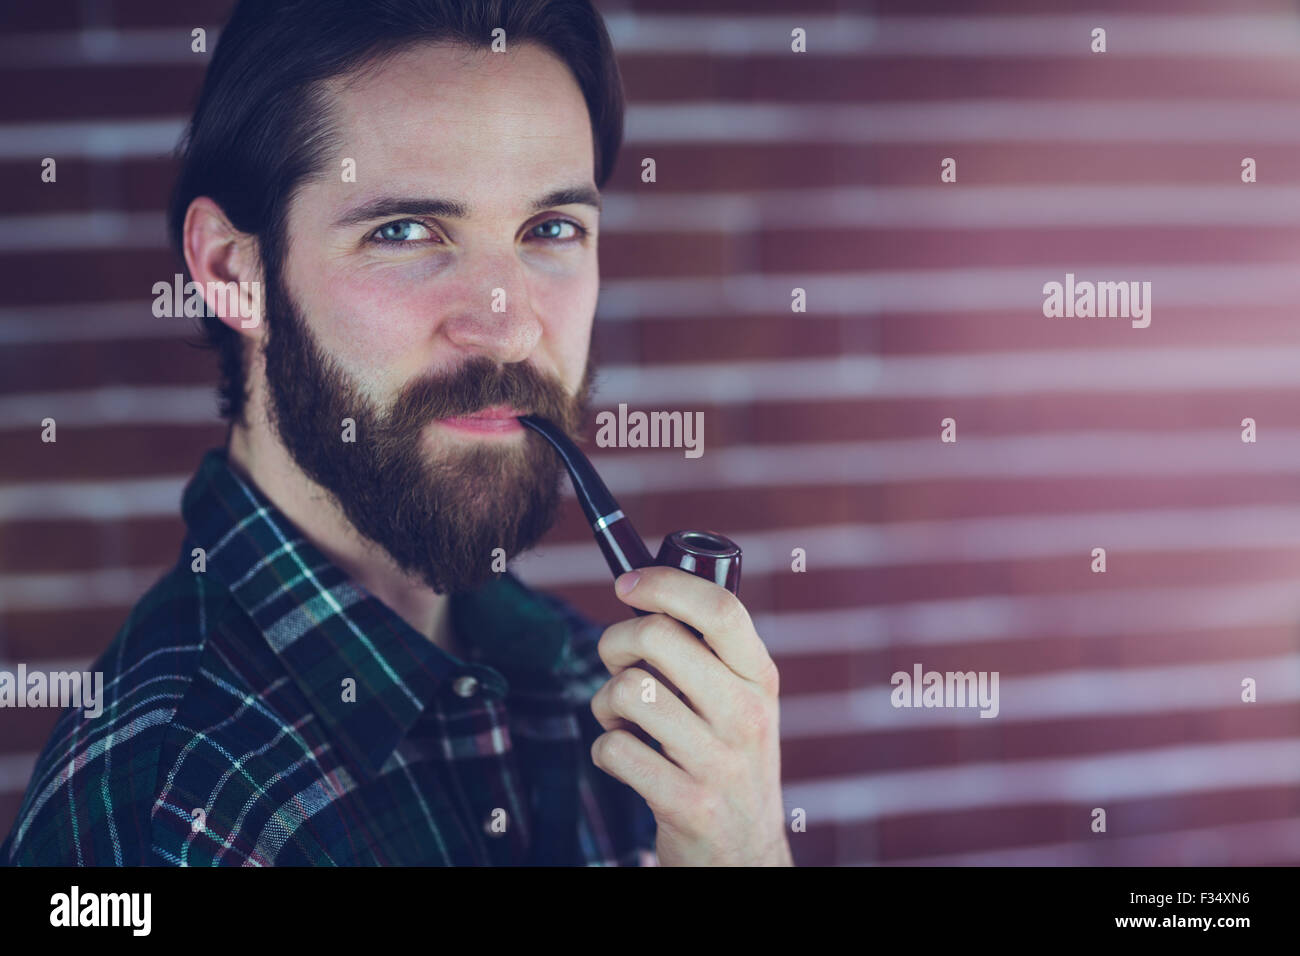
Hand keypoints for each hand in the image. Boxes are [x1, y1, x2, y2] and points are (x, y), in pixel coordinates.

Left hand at [588, 566, 792, 865]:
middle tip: (617, 664)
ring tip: (622, 719)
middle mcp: (747, 714)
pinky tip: (626, 755)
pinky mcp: (689, 804)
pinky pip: (615, 750)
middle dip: (614, 643)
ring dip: (605, 702)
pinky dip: (605, 748)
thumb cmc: (726, 759)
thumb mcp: (740, 701)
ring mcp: (720, 762)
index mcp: (760, 676)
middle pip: (656, 637)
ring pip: (628, 691)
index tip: (626, 584)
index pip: (720, 608)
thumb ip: (707, 652)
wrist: (745, 854)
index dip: (664, 584)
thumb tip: (641, 589)